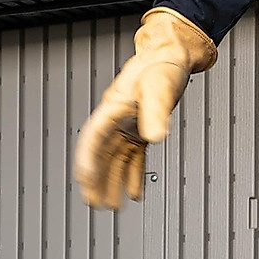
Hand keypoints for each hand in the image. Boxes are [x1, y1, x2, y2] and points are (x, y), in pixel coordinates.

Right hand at [74, 7, 216, 208]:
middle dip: (96, 180)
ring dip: (112, 183)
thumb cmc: (162, 64)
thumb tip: (155, 137)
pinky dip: (132, 176)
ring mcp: (127, 126)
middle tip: (93, 202)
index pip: (93, 139)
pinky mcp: (140, 130)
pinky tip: (134, 192)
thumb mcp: (158, 88)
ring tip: (111, 206)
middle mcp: (116, 120)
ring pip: (114, 161)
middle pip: (100, 156)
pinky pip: (132, 158)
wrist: (173, 53)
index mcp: (113, 108)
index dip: (87, 160)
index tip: (85, 180)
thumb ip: (155, 113)